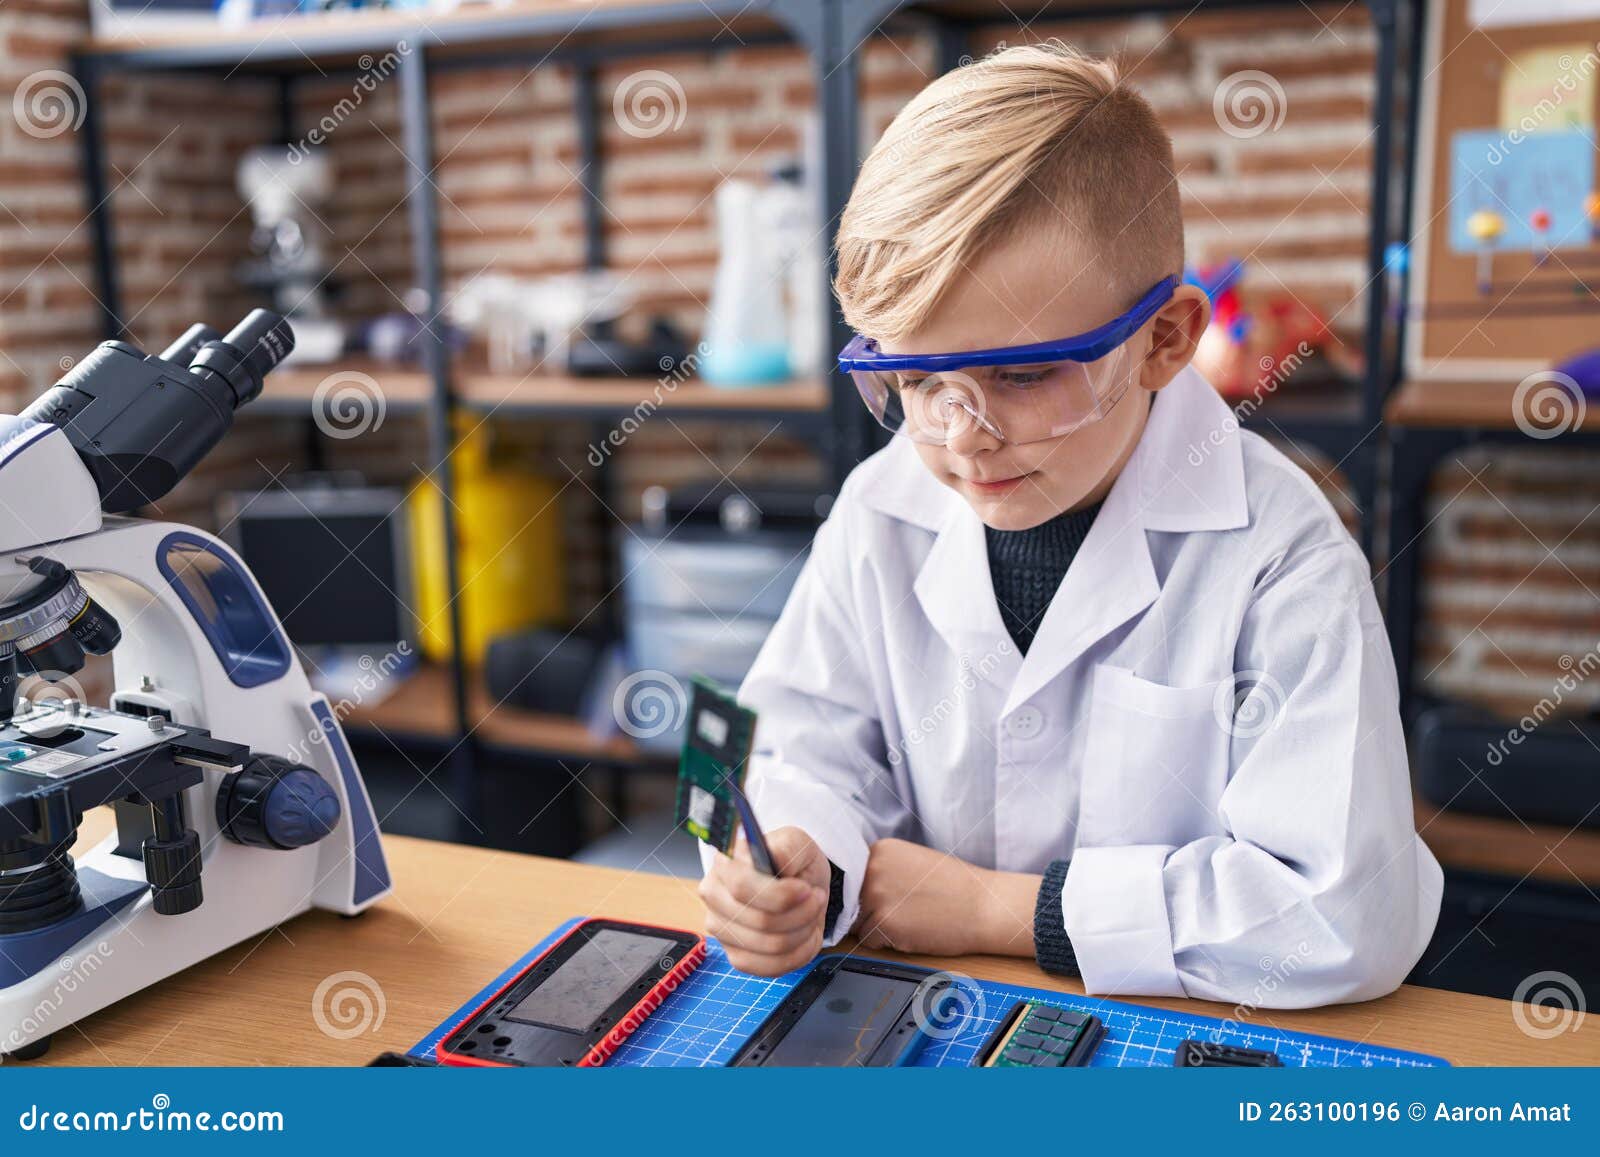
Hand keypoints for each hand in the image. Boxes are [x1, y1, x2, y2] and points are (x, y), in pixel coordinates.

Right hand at [699, 826, 829, 975]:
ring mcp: (722, 930)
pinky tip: (804, 934)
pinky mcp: (736, 956)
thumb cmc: (792, 862)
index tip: (806, 889)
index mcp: (724, 864)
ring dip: (804, 931)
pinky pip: (771, 967)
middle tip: (816, 897)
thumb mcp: (795, 842)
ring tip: (811, 912)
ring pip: (771, 946)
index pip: (742, 887)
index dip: (780, 895)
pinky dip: (798, 953)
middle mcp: (714, 897)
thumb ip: (784, 848)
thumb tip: (773, 860)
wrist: (797, 883)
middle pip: (761, 921)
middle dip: (801, 913)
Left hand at [857, 838, 1037, 957]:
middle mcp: (872, 869)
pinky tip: (911, 932)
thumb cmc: (955, 886)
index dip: (869, 893)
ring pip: (858, 923)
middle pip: (853, 901)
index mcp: (880, 850)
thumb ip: (884, 870)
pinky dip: (886, 943)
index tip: (890, 898)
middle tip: (905, 911)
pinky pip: (869, 941)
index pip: (854, 878)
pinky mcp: (883, 923)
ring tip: (911, 920)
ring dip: (879, 928)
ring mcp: (876, 895)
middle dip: (872, 911)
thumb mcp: (913, 862)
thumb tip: (858, 889)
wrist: (983, 906)